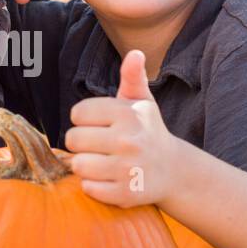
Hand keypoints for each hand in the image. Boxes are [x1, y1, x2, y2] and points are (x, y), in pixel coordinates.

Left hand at [65, 50, 177, 206]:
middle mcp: (128, 140)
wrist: (173, 170)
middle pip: (73, 140)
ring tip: (99, 161)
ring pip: (78, 165)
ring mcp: (127, 169)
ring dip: (84, 165)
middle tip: (96, 145)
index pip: (77, 113)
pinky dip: (93, 185)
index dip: (83, 119)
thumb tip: (135, 54)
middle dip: (80, 143)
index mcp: (128, 114)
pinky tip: (108, 178)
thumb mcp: (142, 102)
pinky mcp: (126, 193)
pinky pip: (89, 188)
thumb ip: (133, 77)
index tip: (96, 124)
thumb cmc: (148, 131)